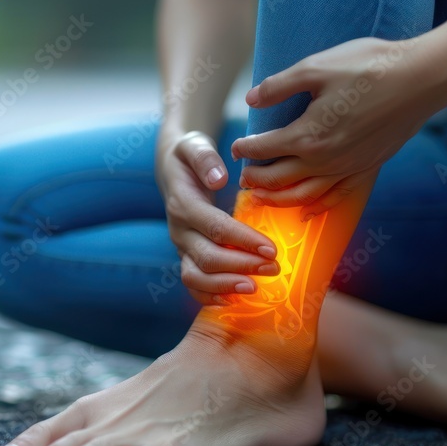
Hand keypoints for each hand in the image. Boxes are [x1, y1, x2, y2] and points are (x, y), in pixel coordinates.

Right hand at [157, 131, 278, 305]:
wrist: (172, 170)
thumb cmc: (189, 156)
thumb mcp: (193, 145)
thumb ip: (204, 158)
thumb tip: (220, 178)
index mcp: (182, 204)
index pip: (214, 227)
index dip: (242, 240)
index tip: (271, 249)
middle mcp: (179, 230)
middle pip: (207, 257)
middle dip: (241, 266)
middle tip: (274, 269)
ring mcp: (180, 246)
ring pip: (195, 276)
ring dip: (225, 286)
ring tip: (254, 288)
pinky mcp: (185, 256)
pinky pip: (192, 284)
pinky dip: (210, 297)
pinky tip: (234, 300)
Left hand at [232, 36, 446, 217]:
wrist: (424, 77)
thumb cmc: (369, 66)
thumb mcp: (316, 67)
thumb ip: (279, 86)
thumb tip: (251, 100)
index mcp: (307, 135)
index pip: (263, 149)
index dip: (245, 149)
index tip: (236, 146)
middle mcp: (324, 160)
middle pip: (277, 180)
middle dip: (255, 179)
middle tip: (242, 176)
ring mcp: (347, 168)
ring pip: (303, 196)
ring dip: (278, 199)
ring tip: (262, 196)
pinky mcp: (367, 168)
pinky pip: (336, 197)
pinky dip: (317, 207)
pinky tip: (306, 211)